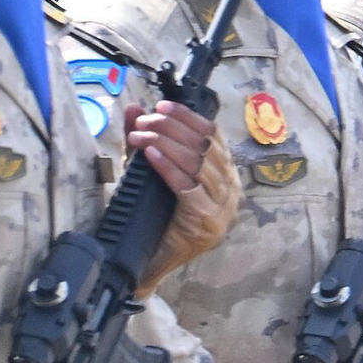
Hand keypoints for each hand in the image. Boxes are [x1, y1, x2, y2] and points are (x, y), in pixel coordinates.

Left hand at [136, 101, 244, 281]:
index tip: (162, 106)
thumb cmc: (160, 214)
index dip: (188, 117)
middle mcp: (230, 186)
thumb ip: (146, 138)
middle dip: (171, 128)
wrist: (157, 257)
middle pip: (205, 145)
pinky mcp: (207, 220)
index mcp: (224, 172)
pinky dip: (168, 167)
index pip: (213, 134)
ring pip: (198, 162)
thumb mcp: (152, 170)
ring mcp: (222, 205)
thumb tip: (133, 108)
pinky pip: (188, 186)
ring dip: (166, 143)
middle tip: (144, 122)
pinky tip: (151, 155)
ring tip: (141, 136)